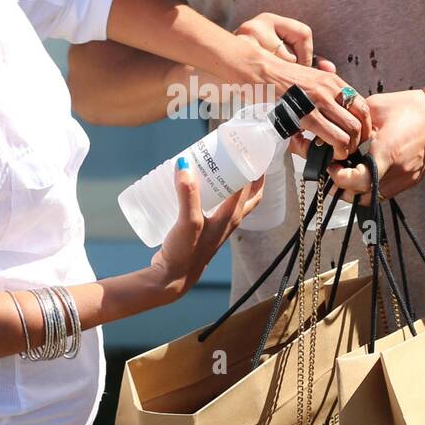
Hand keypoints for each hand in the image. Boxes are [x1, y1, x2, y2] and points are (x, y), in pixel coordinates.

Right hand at [147, 161, 264, 302]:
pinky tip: (197, 185)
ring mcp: (218, 226)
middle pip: (249, 193)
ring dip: (232, 182)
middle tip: (240, 151)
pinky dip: (212, 193)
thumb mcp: (188, 221)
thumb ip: (187, 193)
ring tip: (220, 163)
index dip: (252, 165)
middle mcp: (229, 221)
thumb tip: (184, 164)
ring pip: (233, 199)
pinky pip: (215, 205)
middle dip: (248, 172)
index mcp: (231, 216)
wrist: (172, 279)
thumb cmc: (185, 253)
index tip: (249, 145)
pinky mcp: (204, 229)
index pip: (249, 185)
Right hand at [228, 10, 368, 157]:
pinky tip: (328, 153)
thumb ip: (323, 94)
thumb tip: (334, 117)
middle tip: (351, 149)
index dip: (365, 126)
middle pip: (360, 120)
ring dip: (349, 147)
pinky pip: (333, 136)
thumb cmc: (280, 81)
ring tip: (339, 153)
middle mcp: (330, 89)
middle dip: (359, 140)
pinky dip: (336, 149)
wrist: (259, 73)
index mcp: (332, 81)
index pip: (363, 106)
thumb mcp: (308, 80)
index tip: (359, 137)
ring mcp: (319, 101)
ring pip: (351, 130)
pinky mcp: (307, 115)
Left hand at [291, 89, 424, 200]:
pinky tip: (365, 171)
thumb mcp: (376, 108)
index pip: (357, 180)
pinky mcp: (411, 181)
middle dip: (342, 187)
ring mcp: (406, 180)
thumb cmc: (411, 108)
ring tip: (348, 172)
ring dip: (356, 191)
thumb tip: (336, 136)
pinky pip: (385, 192)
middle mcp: (398, 172)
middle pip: (361, 196)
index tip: (332, 165)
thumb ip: (354, 125)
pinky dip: (371, 187)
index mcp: (387, 153)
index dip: (338, 177)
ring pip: (372, 199)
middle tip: (335, 170)